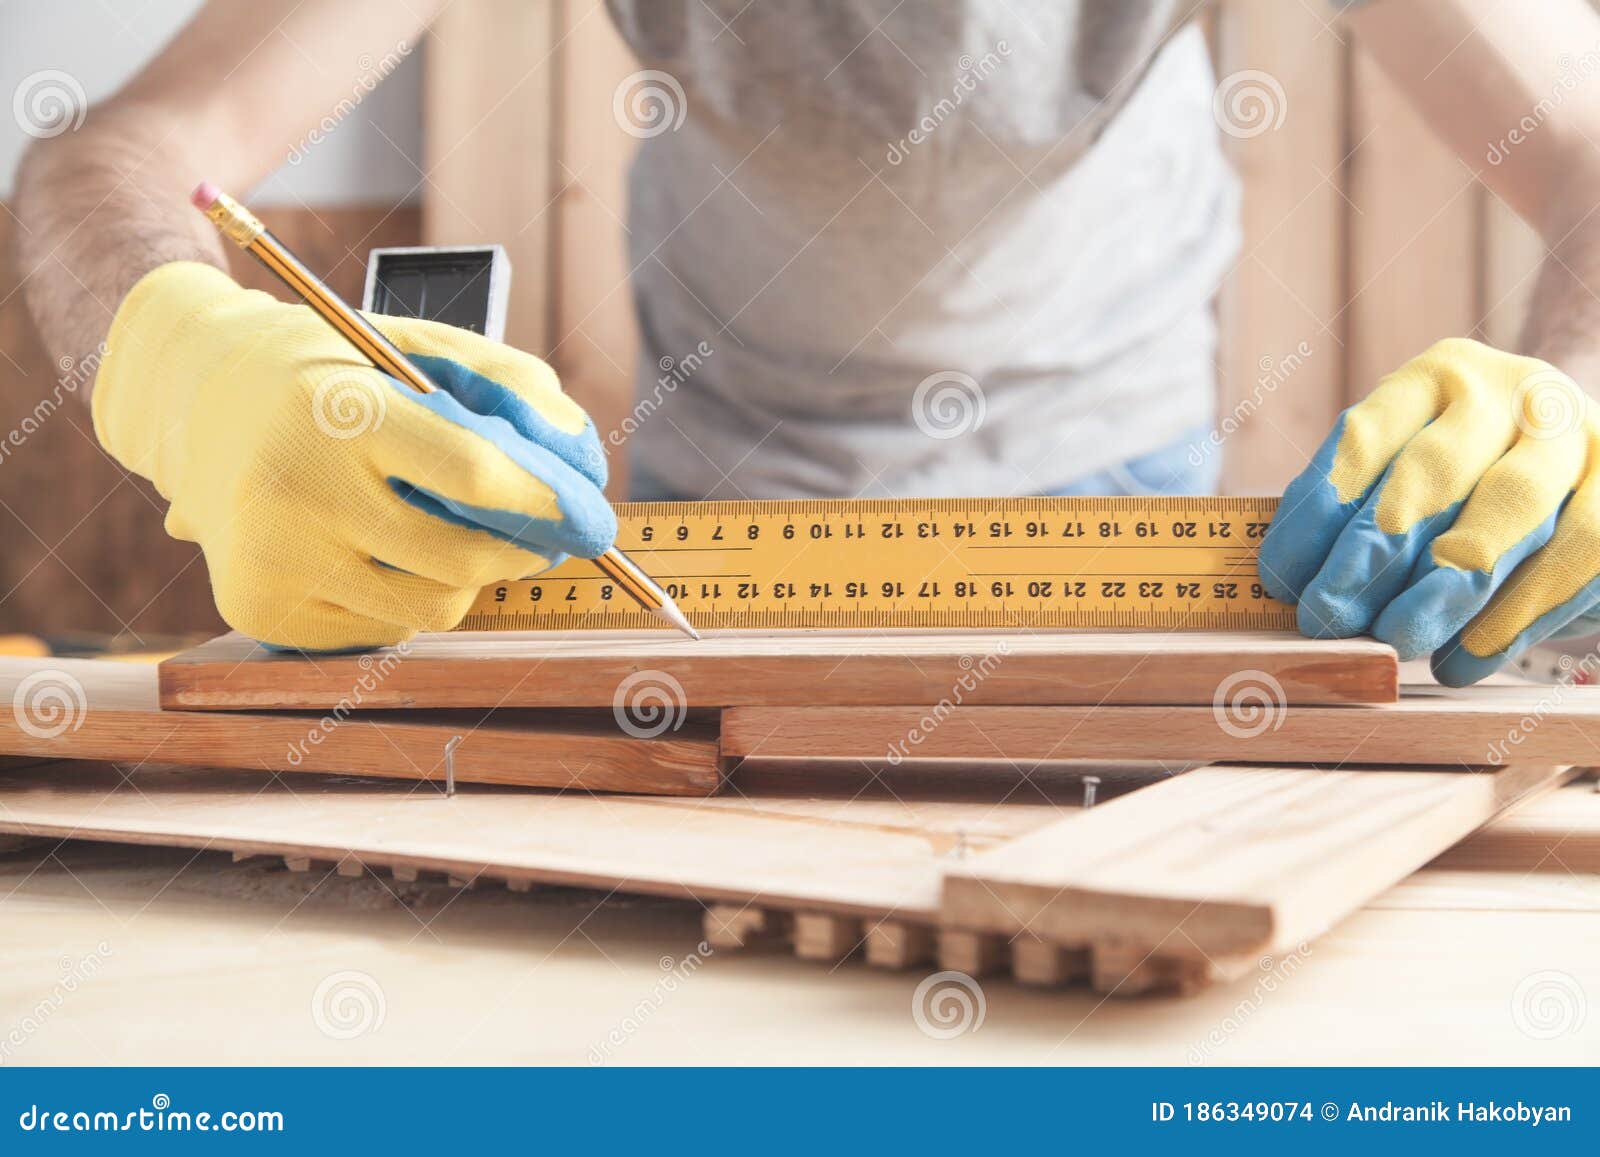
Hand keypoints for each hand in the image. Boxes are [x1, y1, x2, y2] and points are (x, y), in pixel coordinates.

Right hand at [94, 262, 614, 650]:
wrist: (191, 397)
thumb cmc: (330, 370)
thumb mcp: (412, 345)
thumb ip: (508, 383)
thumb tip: (580, 456)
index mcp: (335, 411)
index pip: (471, 472)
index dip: (549, 501)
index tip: (595, 518)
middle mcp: (294, 491)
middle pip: (461, 555)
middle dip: (525, 550)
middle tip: (552, 536)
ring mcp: (273, 560)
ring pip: (433, 605)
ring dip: (470, 575)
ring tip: (449, 526)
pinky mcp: (262, 609)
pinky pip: (387, 627)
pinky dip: (413, 595)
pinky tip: (384, 549)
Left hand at [1260, 337, 1599, 684]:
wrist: (1584, 461)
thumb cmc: (1468, 476)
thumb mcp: (1410, 463)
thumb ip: (1358, 508)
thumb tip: (1289, 586)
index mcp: (1441, 375)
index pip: (1366, 436)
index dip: (1318, 511)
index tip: (1279, 579)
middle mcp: (1516, 394)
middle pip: (1434, 474)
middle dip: (1370, 555)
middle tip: (1324, 617)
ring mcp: (1580, 441)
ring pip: (1506, 516)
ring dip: (1440, 591)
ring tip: (1391, 640)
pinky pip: (1570, 561)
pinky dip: (1509, 621)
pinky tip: (1460, 662)